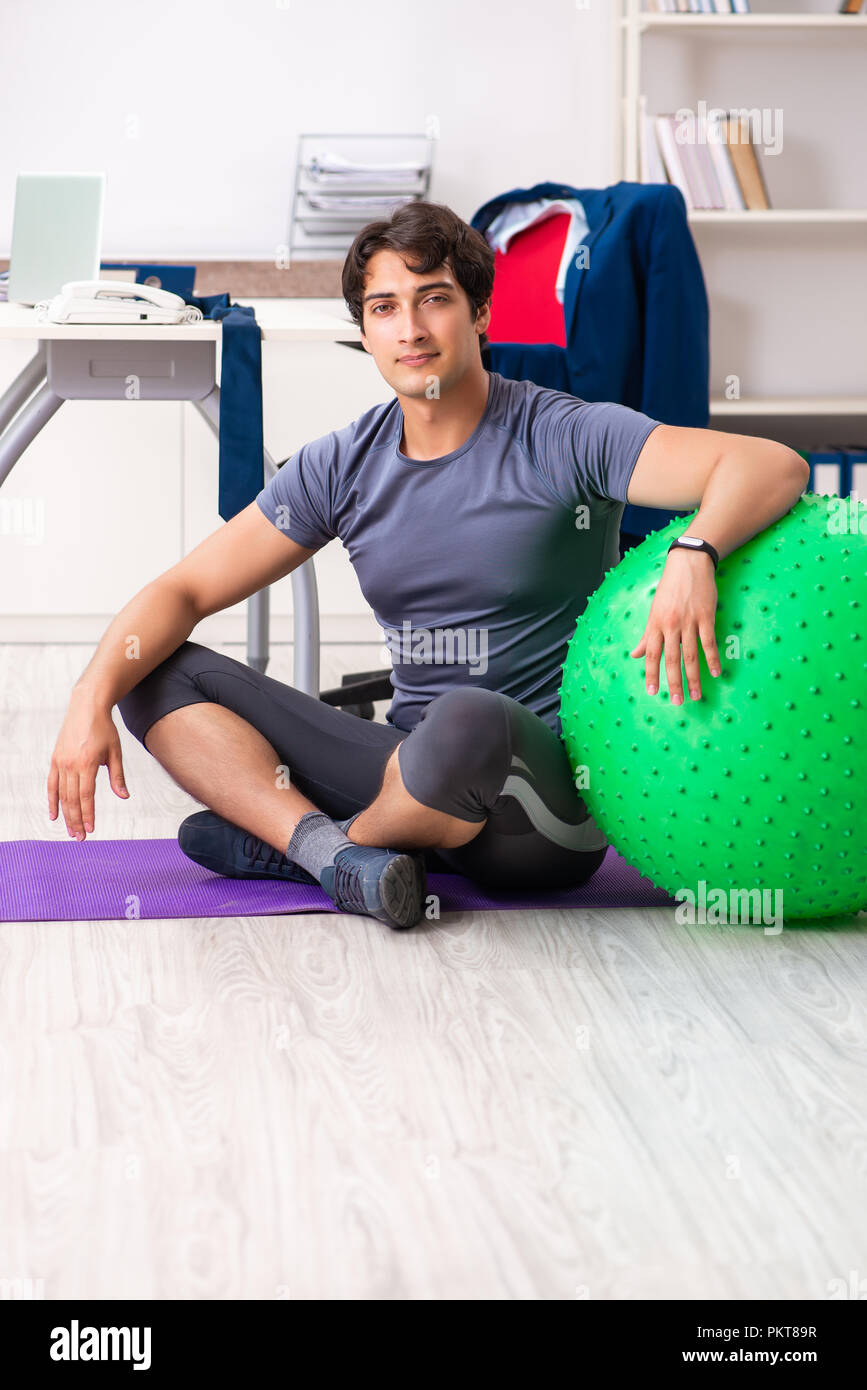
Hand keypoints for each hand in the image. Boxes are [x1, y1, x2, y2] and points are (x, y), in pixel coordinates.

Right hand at [48, 693, 129, 839]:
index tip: (91, 829)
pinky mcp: (55, 759)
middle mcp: (71, 764)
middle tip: (80, 838)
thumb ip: (118, 776)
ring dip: (66, 815)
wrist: (86, 707)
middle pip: (72, 799)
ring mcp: (61, 762)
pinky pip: (52, 784)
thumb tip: (124, 797)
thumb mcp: (115, 752)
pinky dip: (52, 801)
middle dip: (76, 820)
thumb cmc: (104, 729)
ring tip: (71, 831)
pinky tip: (55, 815)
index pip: (86, 796)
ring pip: (62, 795)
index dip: (88, 814)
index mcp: (88, 763)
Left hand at [629, 549, 721, 703]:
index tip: (652, 693)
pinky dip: (712, 659)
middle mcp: (670, 625)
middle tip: (677, 701)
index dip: (651, 674)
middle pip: (671, 659)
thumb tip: (635, 654)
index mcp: (655, 624)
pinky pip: (709, 642)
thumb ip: (647, 635)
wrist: (688, 564)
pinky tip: (716, 673)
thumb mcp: (654, 611)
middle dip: (673, 682)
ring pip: (691, 654)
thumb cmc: (669, 589)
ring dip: (694, 677)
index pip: (652, 655)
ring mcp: (689, 621)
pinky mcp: (706, 616)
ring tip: (695, 695)